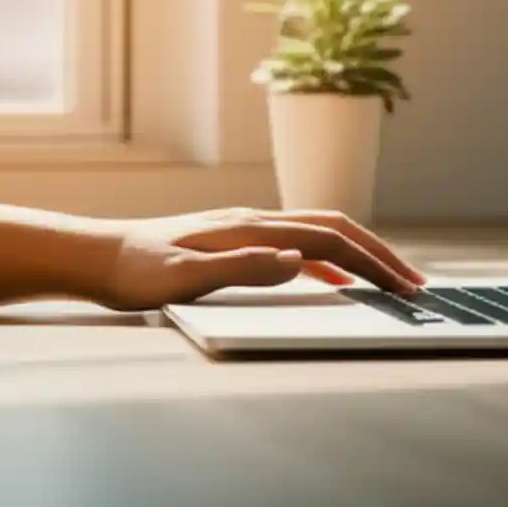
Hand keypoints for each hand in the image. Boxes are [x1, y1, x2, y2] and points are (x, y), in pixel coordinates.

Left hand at [96, 208, 425, 310]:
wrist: (93, 256)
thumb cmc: (132, 271)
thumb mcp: (183, 278)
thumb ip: (242, 268)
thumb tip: (298, 260)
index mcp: (251, 228)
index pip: (330, 241)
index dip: (372, 263)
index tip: (403, 287)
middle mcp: (255, 220)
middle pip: (336, 228)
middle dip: (380, 254)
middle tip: (414, 284)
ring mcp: (246, 226)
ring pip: (320, 232)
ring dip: (359, 253)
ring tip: (387, 278)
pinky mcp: (236, 238)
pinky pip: (298, 242)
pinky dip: (329, 258)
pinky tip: (332, 277)